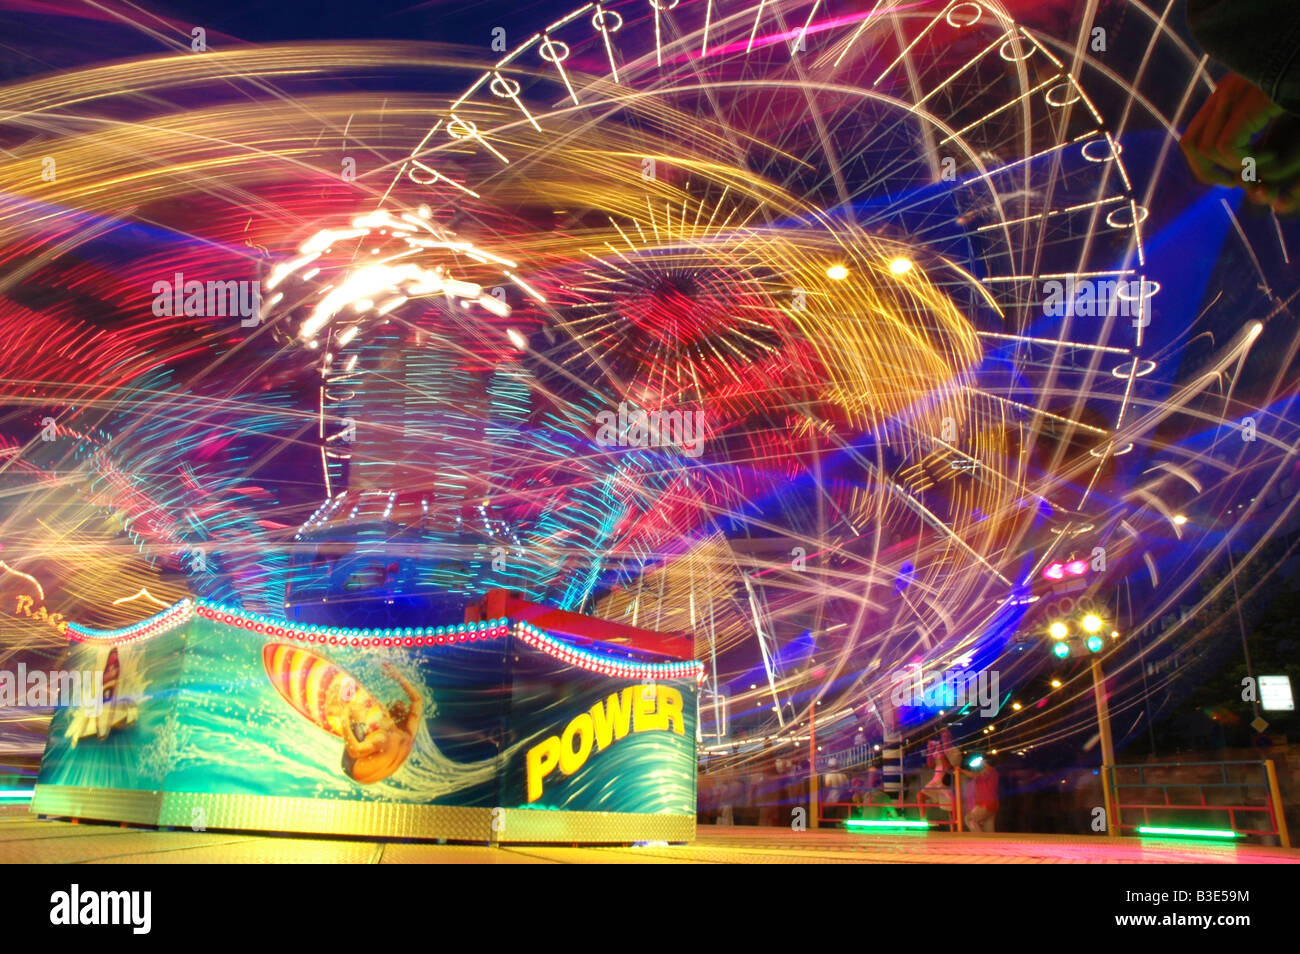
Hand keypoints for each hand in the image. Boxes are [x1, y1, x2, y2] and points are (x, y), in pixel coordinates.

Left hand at [1181, 73, 1284, 189]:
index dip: (1204, 168)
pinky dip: (1246, 161)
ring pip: (1207, 149)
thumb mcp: (1281, 122)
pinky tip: (1272, 158)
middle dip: (1209, 173)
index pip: (1193, 138)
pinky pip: (1227, 146)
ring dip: (1236, 166)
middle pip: (1190, 145)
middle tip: (1240, 181)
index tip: (1233, 179)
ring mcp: (1238, 90)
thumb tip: (1235, 176)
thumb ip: (1255, 140)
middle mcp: (1228, 89)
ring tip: (1266, 163)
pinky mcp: (1254, 97)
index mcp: (1229, 92)